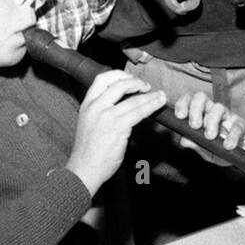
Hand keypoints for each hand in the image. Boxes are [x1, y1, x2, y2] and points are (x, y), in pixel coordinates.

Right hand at [67, 69, 165, 192]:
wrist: (84, 170)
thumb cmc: (88, 151)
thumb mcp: (89, 123)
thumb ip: (103, 111)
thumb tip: (124, 103)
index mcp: (87, 104)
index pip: (102, 79)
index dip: (119, 75)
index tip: (130, 78)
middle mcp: (95, 107)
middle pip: (119, 84)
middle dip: (136, 82)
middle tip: (147, 86)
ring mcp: (106, 116)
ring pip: (133, 99)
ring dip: (150, 96)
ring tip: (160, 96)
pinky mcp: (117, 127)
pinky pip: (139, 112)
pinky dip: (151, 106)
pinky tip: (157, 105)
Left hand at [172, 90, 244, 159]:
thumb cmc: (224, 148)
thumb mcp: (207, 151)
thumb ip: (196, 145)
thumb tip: (183, 140)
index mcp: (202, 116)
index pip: (189, 102)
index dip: (183, 104)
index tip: (180, 116)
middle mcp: (213, 113)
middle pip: (201, 98)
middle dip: (195, 110)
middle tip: (195, 125)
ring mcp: (228, 117)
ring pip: (218, 107)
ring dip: (211, 121)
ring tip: (210, 136)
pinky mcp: (242, 125)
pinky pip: (236, 126)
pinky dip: (231, 136)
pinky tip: (228, 145)